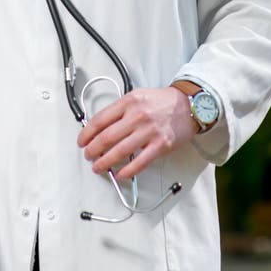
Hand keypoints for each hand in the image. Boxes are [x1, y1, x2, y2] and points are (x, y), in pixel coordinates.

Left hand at [77, 87, 197, 179]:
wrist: (188, 105)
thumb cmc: (161, 102)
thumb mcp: (137, 97)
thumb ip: (120, 110)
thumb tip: (100, 127)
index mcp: (129, 102)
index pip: (100, 119)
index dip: (87, 133)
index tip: (82, 141)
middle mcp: (137, 115)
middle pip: (107, 137)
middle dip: (93, 149)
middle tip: (88, 155)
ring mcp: (149, 131)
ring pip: (120, 151)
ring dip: (105, 162)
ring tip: (98, 167)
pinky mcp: (161, 145)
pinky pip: (140, 162)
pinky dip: (127, 171)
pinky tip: (120, 174)